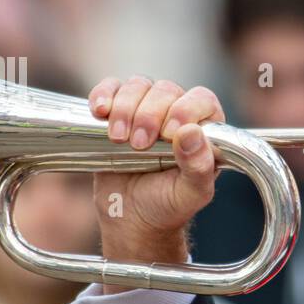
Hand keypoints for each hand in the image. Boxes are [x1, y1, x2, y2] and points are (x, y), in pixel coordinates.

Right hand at [87, 76, 224, 288]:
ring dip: (125, 108)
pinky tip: (99, 111)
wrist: (132, 217)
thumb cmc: (168, 204)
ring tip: (119, 139)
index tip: (169, 134)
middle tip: (140, 144)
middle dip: (150, 114)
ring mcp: (146, 110)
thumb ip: (199, 166)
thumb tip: (191, 132)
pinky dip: (102, 95)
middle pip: (165, 90)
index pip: (202, 99)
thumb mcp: (191, 192)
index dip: (185, 109)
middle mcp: (177, 113)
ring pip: (137, 86)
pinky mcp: (117, 112)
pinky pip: (110, 89)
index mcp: (204, 129)